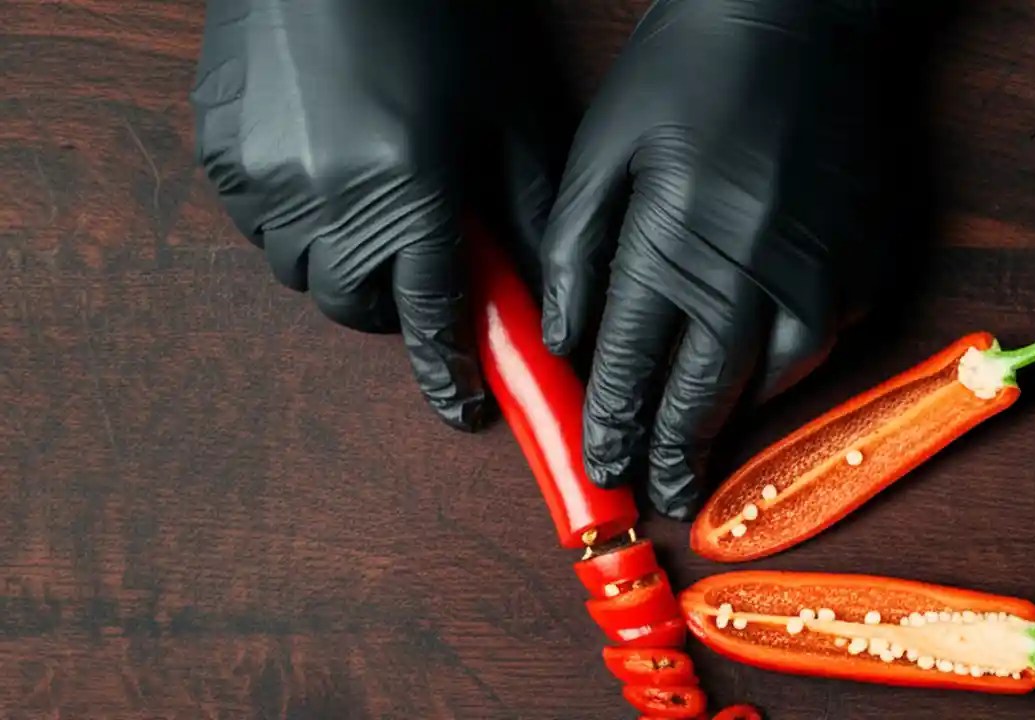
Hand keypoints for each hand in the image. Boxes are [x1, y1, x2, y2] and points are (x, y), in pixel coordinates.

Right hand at [189, 0, 565, 430]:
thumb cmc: (434, 13)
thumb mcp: (505, 109)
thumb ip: (531, 206)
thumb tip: (553, 283)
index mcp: (405, 186)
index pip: (428, 313)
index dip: (448, 371)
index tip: (463, 408)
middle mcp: (323, 193)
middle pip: (350, 303)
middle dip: (388, 301)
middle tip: (416, 266)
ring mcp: (260, 173)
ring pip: (299, 268)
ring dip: (339, 259)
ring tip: (370, 203)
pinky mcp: (218, 149)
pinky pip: (254, 222)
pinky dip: (292, 217)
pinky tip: (323, 165)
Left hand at [540, 0, 883, 517]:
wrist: (806, 15)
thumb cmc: (690, 69)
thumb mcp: (604, 145)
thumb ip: (575, 250)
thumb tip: (562, 339)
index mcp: (675, 245)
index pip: (634, 367)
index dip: (615, 425)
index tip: (604, 465)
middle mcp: (753, 274)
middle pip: (706, 394)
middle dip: (678, 451)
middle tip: (664, 493)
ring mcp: (820, 274)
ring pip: (774, 380)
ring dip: (736, 420)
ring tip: (707, 449)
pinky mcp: (866, 263)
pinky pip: (825, 339)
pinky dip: (788, 364)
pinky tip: (761, 367)